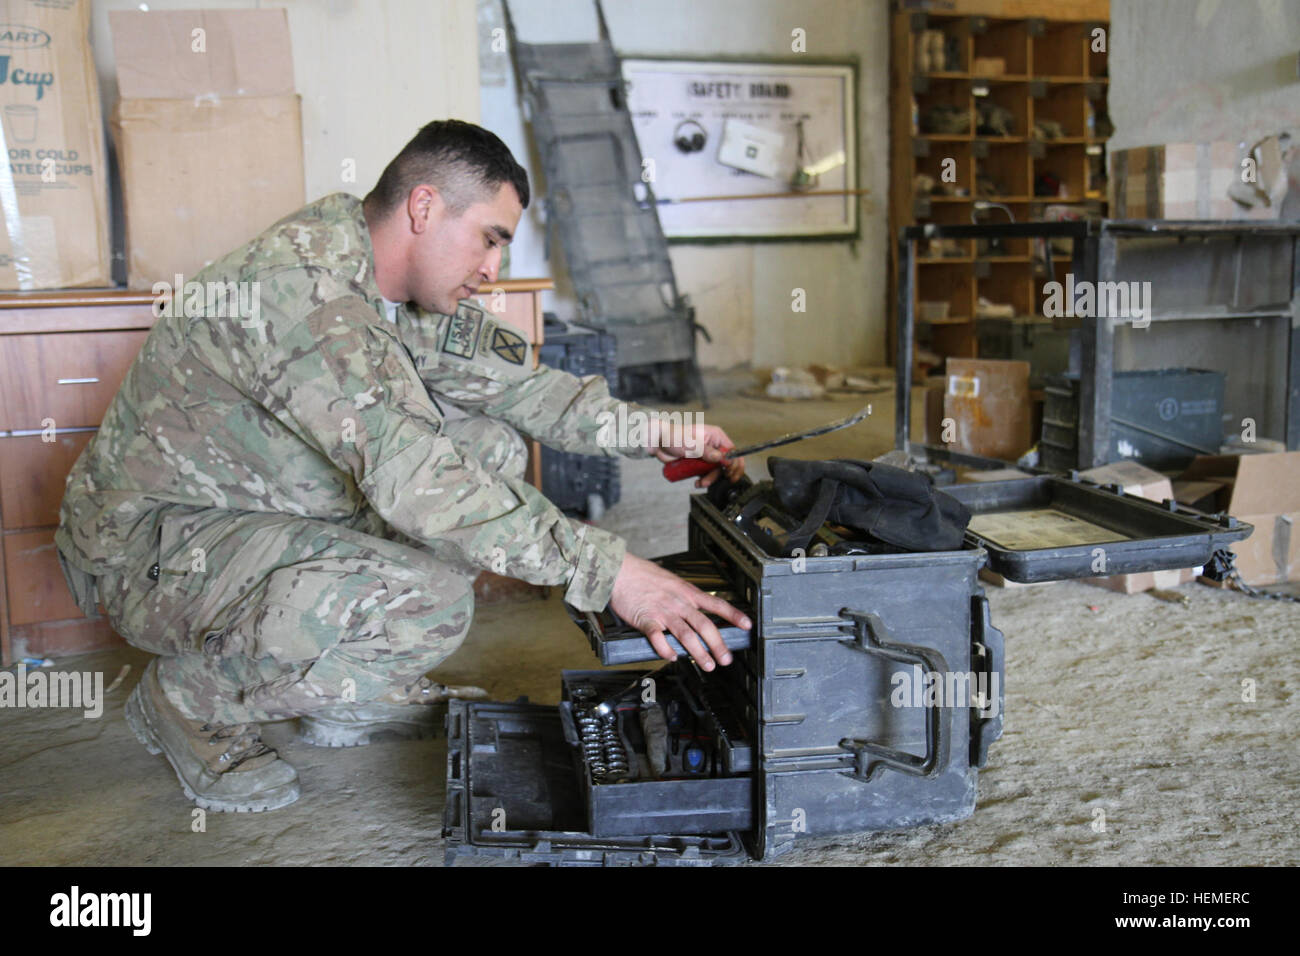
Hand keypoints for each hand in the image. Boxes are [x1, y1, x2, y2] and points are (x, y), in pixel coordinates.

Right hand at [609, 553, 752, 669]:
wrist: (620, 570)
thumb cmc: (643, 576)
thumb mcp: (671, 581)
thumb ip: (684, 597)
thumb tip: (696, 610)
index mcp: (686, 592)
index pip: (715, 604)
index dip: (733, 615)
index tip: (747, 625)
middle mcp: (678, 603)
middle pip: (704, 625)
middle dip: (717, 644)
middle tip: (726, 659)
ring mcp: (662, 612)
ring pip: (686, 634)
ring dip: (698, 652)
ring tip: (707, 665)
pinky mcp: (646, 619)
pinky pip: (658, 637)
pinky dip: (666, 649)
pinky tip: (672, 657)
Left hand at [652, 421, 744, 487]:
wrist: (659, 443)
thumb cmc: (673, 436)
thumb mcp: (690, 443)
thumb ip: (706, 451)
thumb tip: (721, 458)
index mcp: (716, 436)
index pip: (732, 451)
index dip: (734, 463)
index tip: (728, 472)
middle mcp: (714, 446)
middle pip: (726, 464)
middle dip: (719, 474)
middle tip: (710, 480)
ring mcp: (707, 456)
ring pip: (716, 471)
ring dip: (710, 479)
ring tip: (701, 483)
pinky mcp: (700, 464)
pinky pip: (707, 475)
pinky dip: (704, 480)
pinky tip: (697, 482)